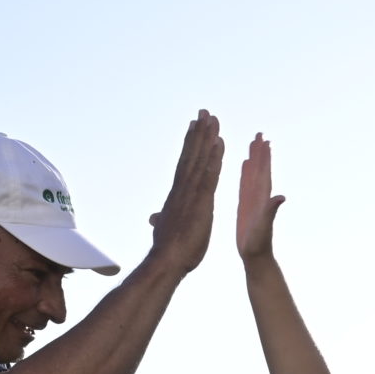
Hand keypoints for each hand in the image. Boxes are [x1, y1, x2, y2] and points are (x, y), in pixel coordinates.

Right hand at [146, 110, 224, 275]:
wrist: (167, 261)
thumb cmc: (167, 251)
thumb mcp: (164, 231)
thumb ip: (161, 221)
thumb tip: (154, 218)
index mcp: (177, 195)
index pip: (185, 164)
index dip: (190, 145)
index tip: (193, 127)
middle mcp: (183, 189)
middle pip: (192, 155)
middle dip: (198, 132)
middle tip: (204, 112)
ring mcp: (191, 194)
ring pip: (200, 159)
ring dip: (207, 138)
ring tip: (212, 118)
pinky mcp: (201, 202)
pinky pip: (210, 175)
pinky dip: (214, 158)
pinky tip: (219, 143)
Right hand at [235, 133, 283, 261]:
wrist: (255, 256)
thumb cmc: (259, 244)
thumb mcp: (264, 226)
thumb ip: (271, 210)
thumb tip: (281, 197)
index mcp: (264, 197)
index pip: (264, 172)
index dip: (265, 156)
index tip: (264, 140)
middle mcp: (260, 195)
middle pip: (260, 168)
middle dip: (260, 152)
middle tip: (259, 134)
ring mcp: (253, 199)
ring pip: (253, 174)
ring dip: (253, 159)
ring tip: (253, 144)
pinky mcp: (245, 205)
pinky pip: (245, 184)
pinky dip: (245, 172)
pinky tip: (244, 164)